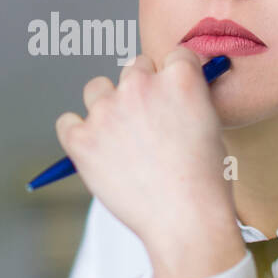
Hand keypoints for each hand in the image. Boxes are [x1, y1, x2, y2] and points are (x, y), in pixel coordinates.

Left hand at [55, 47, 244, 277]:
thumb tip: (166, 94)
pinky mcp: (81, 139)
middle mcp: (140, 86)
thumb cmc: (204, 181)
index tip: (173, 98)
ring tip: (120, 140)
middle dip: (141, 91)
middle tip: (148, 126)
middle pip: (134, 68)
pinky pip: (67, 122)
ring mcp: (107, 111)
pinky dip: (76, 133)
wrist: (185, 221)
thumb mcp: (210, 126)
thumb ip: (187, 100)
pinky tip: (93, 151)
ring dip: (106, 105)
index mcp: (179, 79)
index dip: (174, 78)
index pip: (174, 56)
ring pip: (97, 88)